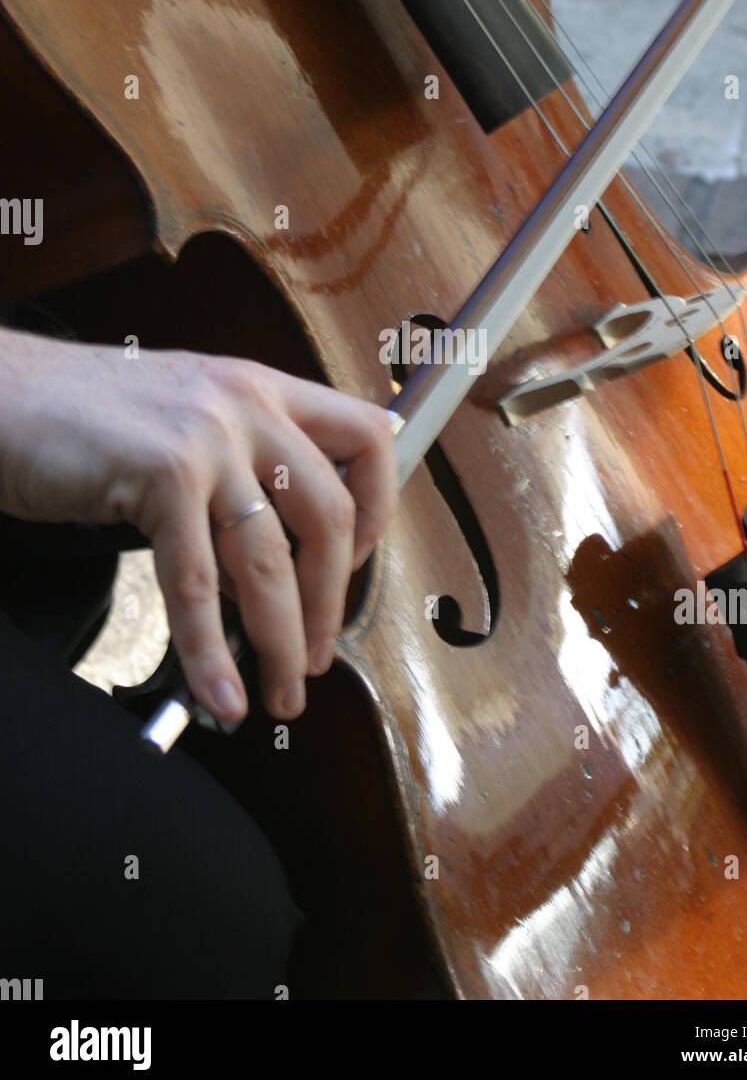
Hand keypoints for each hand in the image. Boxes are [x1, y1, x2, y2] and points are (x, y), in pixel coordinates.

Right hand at [0, 328, 396, 721]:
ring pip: (270, 561)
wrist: (1, 393)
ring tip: (279, 693)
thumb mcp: (188, 416)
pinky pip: (199, 584)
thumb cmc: (84, 415)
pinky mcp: (162, 474)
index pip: (368, 438)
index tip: (352, 566)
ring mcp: (206, 437)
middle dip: (329, 603)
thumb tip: (274, 566)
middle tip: (315, 656)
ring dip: (281, 643)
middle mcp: (247, 403)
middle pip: (330, 515)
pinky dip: (211, 651)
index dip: (377, 511)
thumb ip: (241, 468)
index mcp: (262, 387)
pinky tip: (218, 689)